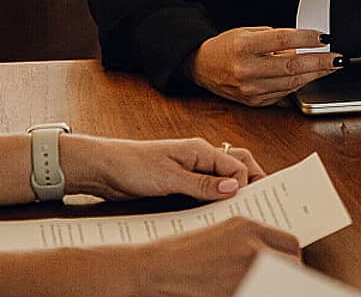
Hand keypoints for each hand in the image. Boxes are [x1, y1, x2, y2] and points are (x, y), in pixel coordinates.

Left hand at [63, 135, 265, 200]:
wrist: (103, 168)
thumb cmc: (132, 166)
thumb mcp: (170, 179)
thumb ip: (203, 184)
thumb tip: (234, 187)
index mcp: (201, 150)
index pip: (238, 165)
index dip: (244, 184)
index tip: (242, 203)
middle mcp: (200, 157)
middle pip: (237, 164)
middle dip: (251, 179)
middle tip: (257, 200)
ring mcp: (191, 169)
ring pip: (224, 175)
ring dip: (233, 187)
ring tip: (239, 205)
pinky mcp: (180, 181)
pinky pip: (206, 187)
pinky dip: (216, 196)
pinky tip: (215, 210)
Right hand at [122, 216, 300, 296]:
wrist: (152, 269)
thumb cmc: (180, 253)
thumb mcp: (219, 233)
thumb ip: (247, 241)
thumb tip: (269, 255)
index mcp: (248, 226)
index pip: (289, 242)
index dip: (289, 258)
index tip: (286, 267)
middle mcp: (251, 244)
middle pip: (291, 262)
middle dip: (289, 274)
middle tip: (281, 282)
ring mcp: (245, 269)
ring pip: (281, 281)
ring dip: (276, 285)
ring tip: (265, 287)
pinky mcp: (236, 289)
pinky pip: (259, 291)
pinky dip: (258, 291)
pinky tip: (248, 292)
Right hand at [186, 26, 341, 106]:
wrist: (203, 67)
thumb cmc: (226, 47)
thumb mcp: (248, 32)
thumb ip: (275, 38)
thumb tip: (303, 44)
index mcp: (244, 47)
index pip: (282, 40)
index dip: (306, 38)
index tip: (324, 37)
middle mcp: (246, 70)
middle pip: (292, 66)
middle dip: (320, 62)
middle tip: (337, 58)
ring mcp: (250, 89)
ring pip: (291, 83)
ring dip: (315, 75)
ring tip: (331, 67)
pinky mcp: (254, 101)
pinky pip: (284, 93)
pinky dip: (301, 84)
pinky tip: (311, 76)